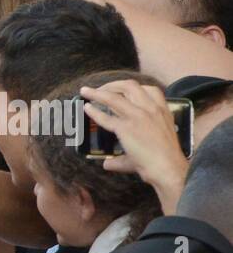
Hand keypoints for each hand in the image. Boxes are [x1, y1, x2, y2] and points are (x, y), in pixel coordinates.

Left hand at [81, 80, 188, 209]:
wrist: (167, 167)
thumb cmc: (162, 160)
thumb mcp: (151, 146)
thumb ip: (129, 150)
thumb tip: (107, 163)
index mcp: (163, 110)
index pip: (150, 89)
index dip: (133, 87)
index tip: (120, 89)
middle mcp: (151, 109)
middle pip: (130, 86)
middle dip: (112, 85)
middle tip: (100, 89)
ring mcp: (138, 117)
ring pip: (114, 97)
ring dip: (97, 93)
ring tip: (85, 91)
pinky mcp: (126, 128)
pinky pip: (106, 117)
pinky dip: (94, 112)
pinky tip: (86, 109)